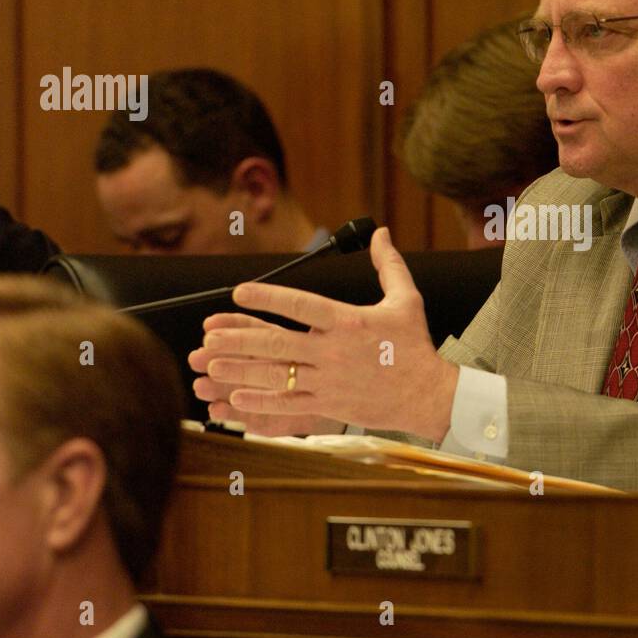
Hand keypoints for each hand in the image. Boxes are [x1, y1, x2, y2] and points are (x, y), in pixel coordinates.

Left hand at [190, 227, 459, 440]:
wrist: (427, 395)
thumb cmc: (415, 347)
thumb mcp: (406, 300)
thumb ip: (389, 265)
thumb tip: (382, 233)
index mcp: (348, 322)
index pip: (300, 305)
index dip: (267, 297)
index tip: (239, 292)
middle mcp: (333, 351)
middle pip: (277, 343)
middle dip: (239, 339)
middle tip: (210, 335)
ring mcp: (329, 380)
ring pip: (276, 375)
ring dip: (241, 370)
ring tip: (212, 365)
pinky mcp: (329, 405)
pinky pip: (288, 404)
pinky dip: (261, 402)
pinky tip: (237, 398)